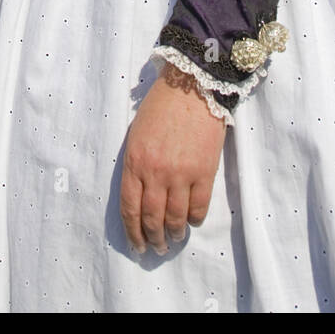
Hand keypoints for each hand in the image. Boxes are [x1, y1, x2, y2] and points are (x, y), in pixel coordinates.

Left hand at [120, 62, 226, 254]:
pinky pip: (198, 207)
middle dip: (153, 239)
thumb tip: (141, 195)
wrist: (192, 85)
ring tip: (174, 240)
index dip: (133, 232)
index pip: (129, 208)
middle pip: (152, 218)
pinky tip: (191, 221)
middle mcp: (155, 172)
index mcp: (134, 162)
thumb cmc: (161, 106)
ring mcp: (181, 174)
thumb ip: (137, 165)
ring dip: (173, 235)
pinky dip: (193, 219)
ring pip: (175, 218)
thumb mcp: (137, 134)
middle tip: (156, 248)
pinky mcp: (205, 172)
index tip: (137, 245)